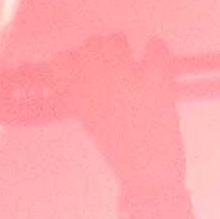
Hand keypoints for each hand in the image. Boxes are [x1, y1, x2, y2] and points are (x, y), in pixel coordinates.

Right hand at [42, 32, 185, 191]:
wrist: (149, 177)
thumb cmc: (121, 153)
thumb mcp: (93, 124)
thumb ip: (83, 97)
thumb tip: (80, 68)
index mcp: (79, 99)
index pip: (61, 61)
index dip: (75, 58)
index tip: (86, 66)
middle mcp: (97, 87)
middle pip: (91, 44)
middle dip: (101, 47)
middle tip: (114, 61)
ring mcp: (126, 83)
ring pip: (116, 41)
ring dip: (123, 45)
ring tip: (133, 61)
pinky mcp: (156, 85)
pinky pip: (155, 49)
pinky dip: (157, 48)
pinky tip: (156, 55)